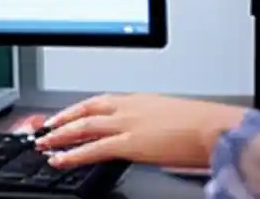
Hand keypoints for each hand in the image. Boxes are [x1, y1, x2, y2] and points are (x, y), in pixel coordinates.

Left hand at [33, 93, 244, 170]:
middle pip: (86, 111)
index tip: (65, 115)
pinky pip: (94, 149)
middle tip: (46, 130)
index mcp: (139, 99)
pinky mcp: (129, 143)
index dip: (78, 109)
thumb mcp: (171, 115)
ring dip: (61, 136)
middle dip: (63, 121)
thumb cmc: (202, 123)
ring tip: (46, 145)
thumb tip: (148, 131)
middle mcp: (129, 107)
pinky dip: (74, 154)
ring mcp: (127, 124)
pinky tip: (61, 160)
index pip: (99, 101)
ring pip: (84, 127)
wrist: (214, 127)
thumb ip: (153, 121)